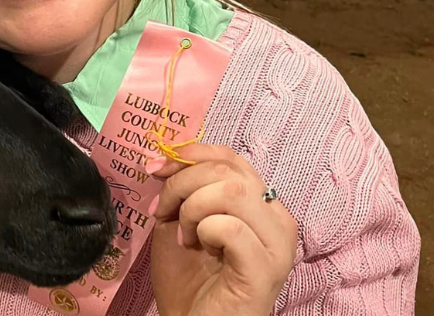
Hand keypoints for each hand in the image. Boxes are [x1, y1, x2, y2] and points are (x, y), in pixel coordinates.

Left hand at [147, 145, 296, 315]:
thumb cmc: (188, 279)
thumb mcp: (179, 220)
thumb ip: (180, 188)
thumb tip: (163, 158)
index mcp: (260, 204)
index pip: (230, 158)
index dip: (190, 154)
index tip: (155, 167)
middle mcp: (278, 219)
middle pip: (227, 171)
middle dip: (182, 184)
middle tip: (163, 211)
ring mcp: (277, 244)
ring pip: (231, 193)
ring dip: (193, 208)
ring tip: (185, 235)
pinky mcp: (266, 269)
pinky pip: (231, 228)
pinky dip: (205, 231)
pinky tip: (201, 249)